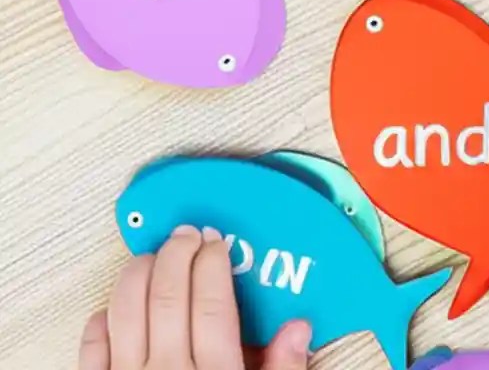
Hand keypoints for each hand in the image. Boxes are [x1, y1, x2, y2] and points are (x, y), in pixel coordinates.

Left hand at [80, 226, 311, 369]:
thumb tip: (298, 330)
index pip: (211, 299)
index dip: (212, 262)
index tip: (216, 244)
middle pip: (166, 294)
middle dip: (175, 255)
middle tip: (187, 237)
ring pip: (124, 311)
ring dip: (136, 275)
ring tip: (151, 257)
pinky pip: (91, 350)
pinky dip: (100, 321)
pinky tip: (113, 308)